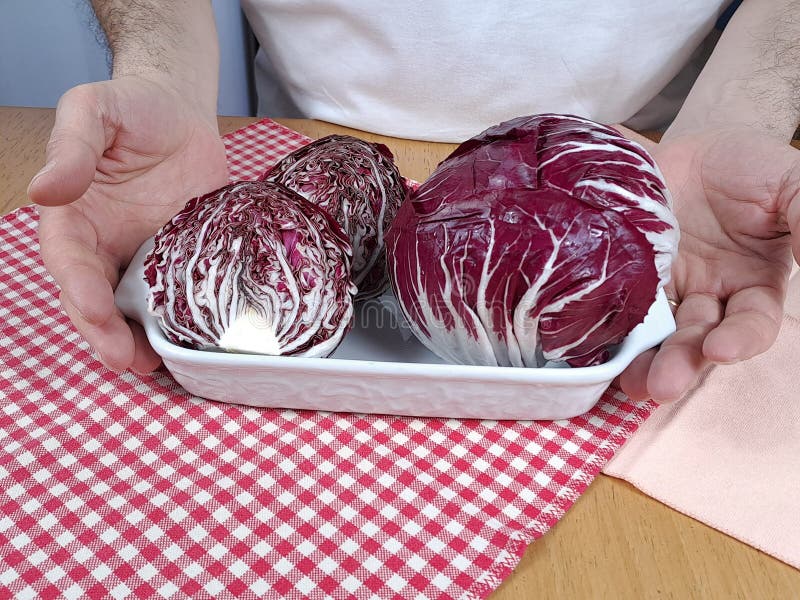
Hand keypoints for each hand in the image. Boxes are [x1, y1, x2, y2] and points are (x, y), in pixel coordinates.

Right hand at [29, 76, 228, 371]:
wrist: (180, 112)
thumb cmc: (133, 107)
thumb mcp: (95, 110)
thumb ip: (73, 147)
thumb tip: (45, 189)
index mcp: (74, 215)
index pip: (68, 259)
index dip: (79, 287)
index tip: (95, 309)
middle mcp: (104, 244)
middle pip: (94, 297)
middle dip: (105, 332)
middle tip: (125, 360)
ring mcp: (141, 256)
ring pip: (130, 308)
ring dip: (137, 340)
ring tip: (153, 366)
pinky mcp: (179, 260)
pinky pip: (173, 296)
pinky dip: (176, 322)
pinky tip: (189, 344)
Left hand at [618, 127, 799, 402]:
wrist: (685, 149)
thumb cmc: (745, 166)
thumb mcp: (789, 184)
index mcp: (754, 284)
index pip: (752, 323)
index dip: (740, 340)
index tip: (721, 348)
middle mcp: (709, 297)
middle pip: (698, 341)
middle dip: (683, 365)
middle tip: (663, 385)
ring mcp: (664, 291)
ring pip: (657, 336)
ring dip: (647, 364)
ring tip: (633, 386)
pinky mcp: (626, 282)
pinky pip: (619, 312)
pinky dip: (612, 336)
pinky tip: (600, 354)